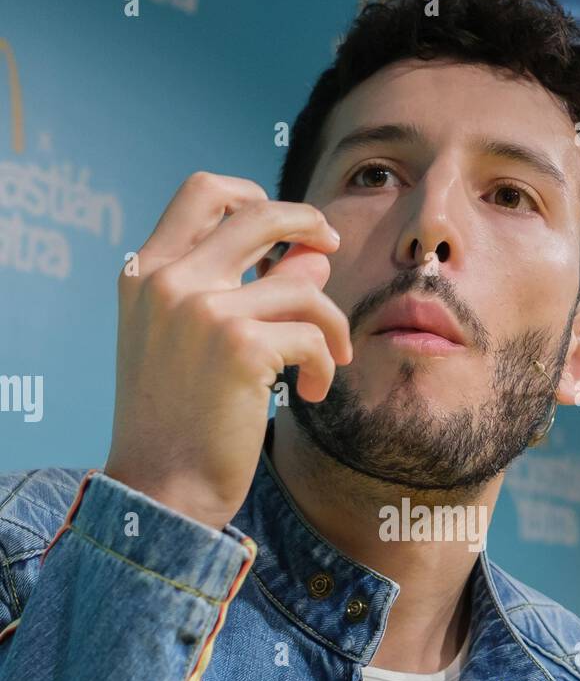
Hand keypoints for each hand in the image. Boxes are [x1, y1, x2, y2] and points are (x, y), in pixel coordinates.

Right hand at [103, 172, 351, 528]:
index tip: (283, 227)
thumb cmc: (179, 422)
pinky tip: (308, 392)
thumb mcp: (196, 344)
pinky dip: (323, 364)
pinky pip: (313, 334)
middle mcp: (168, 281)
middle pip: (258, 214)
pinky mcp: (241, 346)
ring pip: (302, 284)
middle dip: (309, 223)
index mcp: (145, 274)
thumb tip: (314, 253)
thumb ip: (243, 291)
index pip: (202, 192)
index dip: (252, 195)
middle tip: (332, 247)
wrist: (161, 488)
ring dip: (330, 322)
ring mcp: (203, 309)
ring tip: (326, 359)